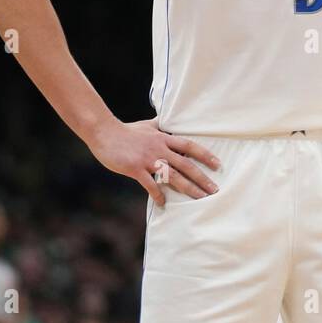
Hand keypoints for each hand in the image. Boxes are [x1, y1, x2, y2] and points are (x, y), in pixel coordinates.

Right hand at [87, 118, 220, 206]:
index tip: (218, 164)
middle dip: (202, 178)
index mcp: (163, 138)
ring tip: (200, 198)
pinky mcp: (135, 168)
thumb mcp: (148, 125)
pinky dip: (158, 194)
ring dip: (188, 188)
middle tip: (215, 189)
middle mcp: (159, 148)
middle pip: (186, 164)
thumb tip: (169, 120)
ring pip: (173, 176)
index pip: (189, 146)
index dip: (205, 155)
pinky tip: (163, 203)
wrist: (104, 132)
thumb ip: (160, 125)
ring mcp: (148, 159)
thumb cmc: (126, 130)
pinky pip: (150, 184)